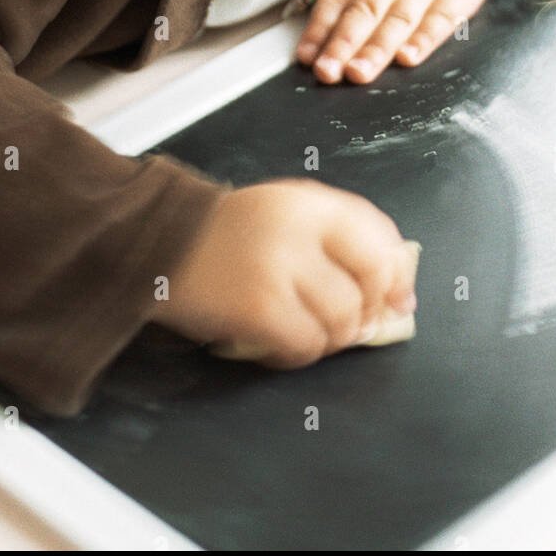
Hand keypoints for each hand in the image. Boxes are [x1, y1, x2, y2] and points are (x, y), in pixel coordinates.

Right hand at [149, 179, 417, 365]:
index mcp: (311, 202)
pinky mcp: (257, 309)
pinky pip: (306, 346)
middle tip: (344, 321)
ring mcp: (278, 270)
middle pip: (368, 286)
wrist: (157, 241)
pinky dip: (298, 354)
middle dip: (364, 312)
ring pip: (341, 321)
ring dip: (329, 336)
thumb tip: (398, 293)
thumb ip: (340, 239)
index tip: (396, 299)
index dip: (397, 276)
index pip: (381, 239)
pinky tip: (276, 341)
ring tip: (301, 327)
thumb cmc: (228, 233)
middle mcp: (299, 231)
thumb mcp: (286, 213)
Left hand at [295, 0, 495, 84]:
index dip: (319, 29)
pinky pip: (441, 18)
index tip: (306, 58)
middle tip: (327, 73)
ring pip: (397, 19)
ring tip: (358, 73)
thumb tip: (320, 28)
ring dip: (376, 49)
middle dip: (342, 45)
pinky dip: (424, 39)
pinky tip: (408, 58)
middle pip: (363, 12)